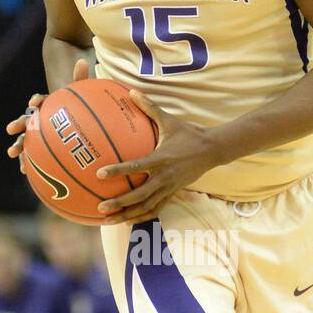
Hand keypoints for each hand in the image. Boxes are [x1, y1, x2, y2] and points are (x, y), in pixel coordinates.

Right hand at [5, 58, 89, 171]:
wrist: (75, 116)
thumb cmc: (79, 105)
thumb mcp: (81, 94)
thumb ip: (80, 79)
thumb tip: (84, 60)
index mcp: (48, 104)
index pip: (40, 100)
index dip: (37, 101)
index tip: (33, 103)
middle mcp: (40, 117)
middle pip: (27, 119)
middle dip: (19, 124)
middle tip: (10, 129)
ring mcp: (39, 132)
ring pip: (27, 138)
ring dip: (19, 145)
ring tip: (12, 154)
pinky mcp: (41, 146)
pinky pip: (34, 155)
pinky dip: (30, 163)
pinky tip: (25, 173)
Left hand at [94, 89, 215, 223]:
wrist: (212, 150)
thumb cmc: (188, 133)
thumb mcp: (169, 120)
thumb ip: (149, 107)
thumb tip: (131, 92)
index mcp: (161, 158)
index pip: (136, 167)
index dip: (117, 171)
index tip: (100, 174)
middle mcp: (164, 177)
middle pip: (139, 195)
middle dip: (119, 202)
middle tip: (100, 207)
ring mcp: (169, 188)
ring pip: (146, 206)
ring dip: (127, 214)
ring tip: (108, 220)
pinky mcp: (173, 194)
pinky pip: (155, 208)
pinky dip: (141, 216)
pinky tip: (127, 220)